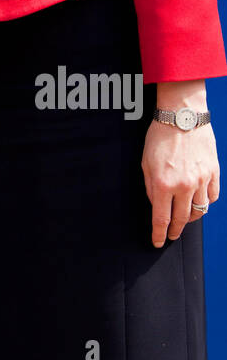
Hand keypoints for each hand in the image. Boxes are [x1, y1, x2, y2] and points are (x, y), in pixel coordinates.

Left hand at [141, 119, 219, 247]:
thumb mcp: (145, 162)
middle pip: (181, 219)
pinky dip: (205, 203)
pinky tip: (198, 202)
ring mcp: (201, 180)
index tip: (157, 242)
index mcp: (163, 184)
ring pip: (199, 211)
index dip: (159, 234)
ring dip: (190, 218)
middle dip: (174, 230)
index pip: (161, 219)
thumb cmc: (160, 136)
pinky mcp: (213, 173)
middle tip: (171, 235)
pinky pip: (212, 197)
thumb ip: (150, 187)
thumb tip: (156, 205)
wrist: (182, 116)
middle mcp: (184, 186)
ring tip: (184, 219)